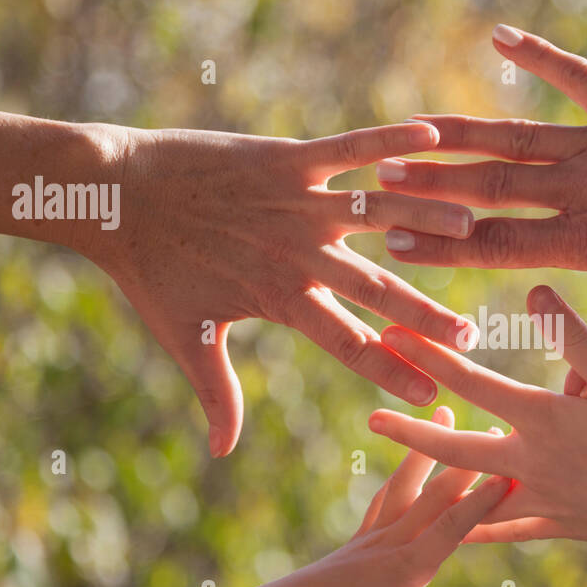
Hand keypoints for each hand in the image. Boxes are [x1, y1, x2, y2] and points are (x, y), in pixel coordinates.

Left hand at [79, 121, 479, 456]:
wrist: (114, 194)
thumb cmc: (150, 270)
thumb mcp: (187, 337)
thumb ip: (218, 394)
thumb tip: (223, 452)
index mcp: (280, 299)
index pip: (348, 344)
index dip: (391, 370)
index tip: (431, 394)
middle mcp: (297, 253)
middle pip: (376, 288)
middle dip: (426, 315)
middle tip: (472, 336)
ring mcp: (296, 202)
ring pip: (375, 213)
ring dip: (425, 219)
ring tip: (470, 227)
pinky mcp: (286, 159)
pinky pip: (348, 149)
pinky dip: (387, 140)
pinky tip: (429, 135)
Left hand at [252, 406, 509, 586]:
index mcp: (405, 565)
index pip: (451, 527)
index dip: (482, 502)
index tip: (511, 474)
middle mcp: (393, 540)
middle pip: (436, 496)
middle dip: (468, 464)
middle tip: (496, 430)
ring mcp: (377, 534)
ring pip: (410, 485)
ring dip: (432, 451)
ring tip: (445, 413)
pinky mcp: (363, 537)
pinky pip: (388, 496)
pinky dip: (404, 475)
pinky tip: (409, 465)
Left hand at [366, 286, 586, 562]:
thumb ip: (577, 337)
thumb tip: (534, 290)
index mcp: (541, 419)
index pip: (471, 382)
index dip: (429, 356)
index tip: (393, 335)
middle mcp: (527, 462)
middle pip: (452, 447)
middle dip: (411, 430)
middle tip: (372, 420)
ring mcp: (538, 499)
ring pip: (470, 494)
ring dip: (437, 481)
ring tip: (408, 471)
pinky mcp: (556, 525)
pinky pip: (504, 529)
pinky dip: (477, 528)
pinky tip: (458, 532)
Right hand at [377, 26, 586, 392]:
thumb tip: (571, 405)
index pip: (499, 245)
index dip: (442, 243)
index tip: (395, 239)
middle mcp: (586, 189)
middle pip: (491, 188)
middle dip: (431, 187)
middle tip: (377, 181)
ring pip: (516, 137)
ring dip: (460, 135)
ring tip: (411, 133)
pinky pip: (575, 74)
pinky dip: (537, 54)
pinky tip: (497, 36)